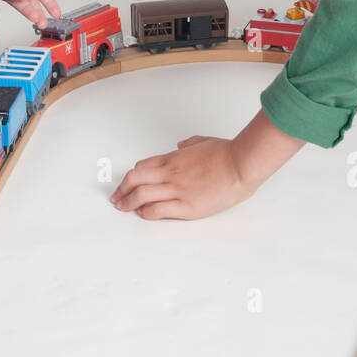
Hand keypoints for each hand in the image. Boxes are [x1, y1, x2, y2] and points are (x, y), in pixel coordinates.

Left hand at [110, 134, 256, 219]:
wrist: (240, 165)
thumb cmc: (227, 153)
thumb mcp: (204, 141)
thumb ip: (190, 144)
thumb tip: (181, 144)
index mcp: (174, 158)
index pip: (142, 166)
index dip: (131, 176)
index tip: (127, 183)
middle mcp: (170, 173)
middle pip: (135, 179)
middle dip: (121, 189)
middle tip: (115, 197)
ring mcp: (177, 190)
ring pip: (141, 194)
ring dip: (127, 202)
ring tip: (122, 207)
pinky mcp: (186, 206)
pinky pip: (158, 210)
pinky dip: (146, 212)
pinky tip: (143, 214)